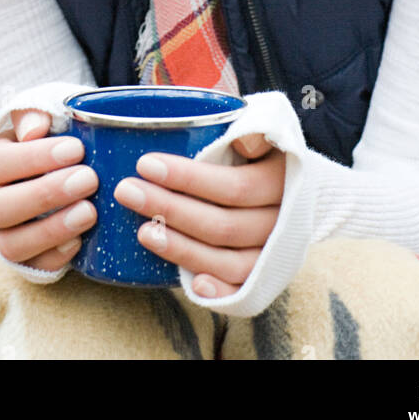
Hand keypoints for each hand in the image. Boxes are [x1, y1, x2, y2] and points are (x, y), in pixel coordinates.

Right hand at [0, 109, 97, 271]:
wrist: (69, 166)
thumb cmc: (56, 137)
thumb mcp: (46, 116)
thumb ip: (34, 114)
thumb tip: (34, 130)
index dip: (35, 158)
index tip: (76, 149)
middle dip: (46, 194)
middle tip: (89, 179)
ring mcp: (7, 234)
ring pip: (12, 244)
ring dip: (51, 230)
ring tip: (89, 212)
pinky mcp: (28, 259)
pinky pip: (34, 267)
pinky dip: (55, 257)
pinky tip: (80, 241)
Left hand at [113, 134, 283, 297]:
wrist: (292, 187)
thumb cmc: (265, 151)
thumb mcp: (268, 127)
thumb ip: (255, 129)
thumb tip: (242, 142)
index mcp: (283, 181)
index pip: (235, 187)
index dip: (189, 178)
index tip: (145, 164)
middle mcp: (283, 222)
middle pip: (223, 226)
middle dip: (170, 209)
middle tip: (127, 191)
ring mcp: (273, 254)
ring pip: (229, 262)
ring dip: (182, 249)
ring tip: (143, 232)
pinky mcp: (263, 277)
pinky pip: (241, 291)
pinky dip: (220, 291)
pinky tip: (194, 285)